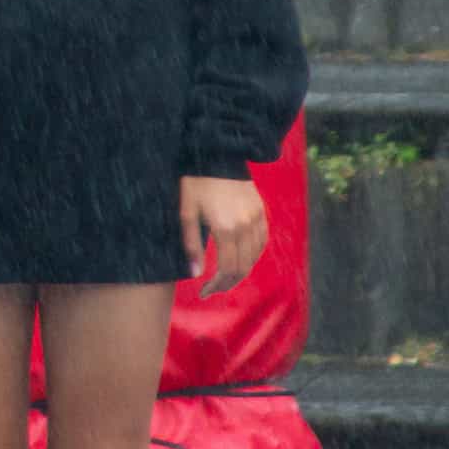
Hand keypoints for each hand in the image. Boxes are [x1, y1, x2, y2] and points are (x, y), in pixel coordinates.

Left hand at [181, 173, 267, 294]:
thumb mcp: (186, 212)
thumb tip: (195, 273)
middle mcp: (246, 227)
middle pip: (243, 267)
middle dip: (228, 283)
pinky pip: (262, 242)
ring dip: (241, 271)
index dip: (217, 285)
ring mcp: (257, 219)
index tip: (204, 292)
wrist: (217, 155)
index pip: (227, 269)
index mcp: (225, 229)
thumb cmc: (195, 184)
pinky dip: (253, 256)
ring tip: (224, 278)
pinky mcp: (262, 211)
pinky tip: (240, 259)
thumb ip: (191, 244)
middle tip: (212, 289)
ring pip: (255, 257)